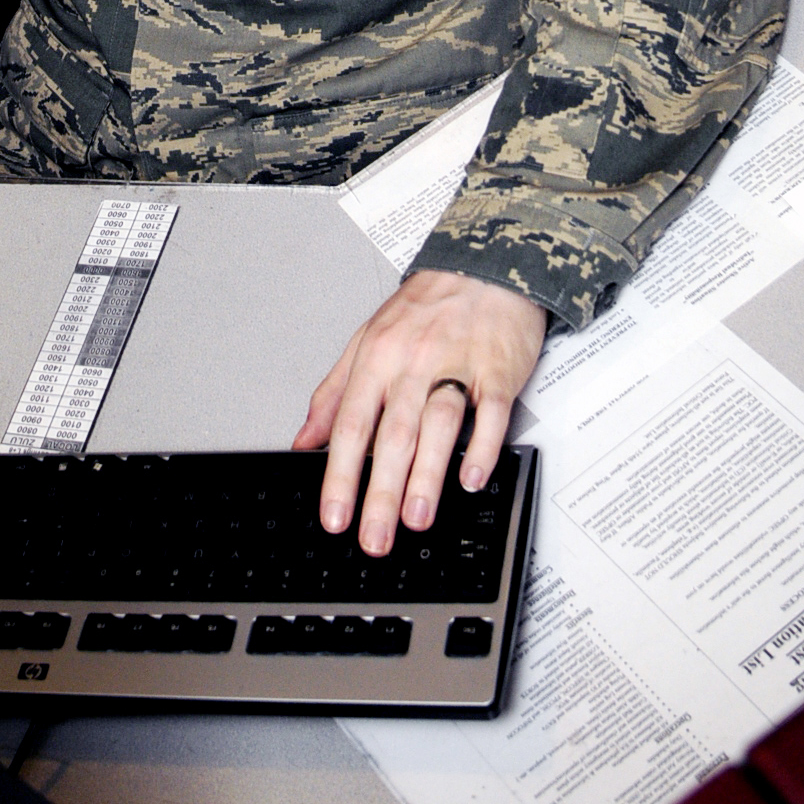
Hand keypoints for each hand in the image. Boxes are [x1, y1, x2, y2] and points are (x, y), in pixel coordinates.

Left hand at [292, 268, 545, 554]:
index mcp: (377, 357)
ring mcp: (458, 365)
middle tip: (374, 537)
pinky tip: (472, 477)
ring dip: (426, 474)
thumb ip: (334, 392)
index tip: (334, 515)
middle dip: (380, 491)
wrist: (485, 266)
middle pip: (393, 433)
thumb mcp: (367, 338)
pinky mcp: (499, 370)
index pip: (351, 423)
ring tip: (415, 518)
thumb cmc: (426, 307)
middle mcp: (413, 362)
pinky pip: (490, 412)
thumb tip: (304, 440)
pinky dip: (482, 447)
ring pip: (438, 424)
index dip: (339, 474)